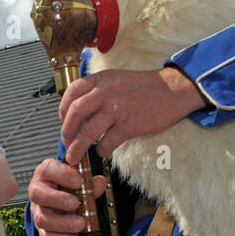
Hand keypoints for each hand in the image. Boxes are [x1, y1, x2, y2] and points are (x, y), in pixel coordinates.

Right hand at [27, 158, 107, 235]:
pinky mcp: (41, 228)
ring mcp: (38, 211)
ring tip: (80, 223)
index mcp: (46, 174)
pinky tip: (74, 233)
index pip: (47, 170)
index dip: (62, 175)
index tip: (78, 181)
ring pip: (41, 219)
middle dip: (58, 200)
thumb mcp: (79, 179)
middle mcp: (38, 191)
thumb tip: (99, 183)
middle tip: (76, 204)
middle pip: (37, 194)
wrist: (62, 200)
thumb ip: (89, 181)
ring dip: (63, 223)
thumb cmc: (68, 186)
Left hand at [59, 66, 207, 162]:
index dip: (62, 109)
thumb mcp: (115, 80)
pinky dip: (102, 150)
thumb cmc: (144, 87)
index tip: (62, 121)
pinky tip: (102, 152)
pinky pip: (108, 142)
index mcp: (101, 80)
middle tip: (66, 142)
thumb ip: (97, 91)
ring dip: (77, 147)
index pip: (72, 92)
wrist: (172, 89)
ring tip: (74, 156)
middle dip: (66, 131)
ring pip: (88, 131)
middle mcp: (106, 92)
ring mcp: (117, 109)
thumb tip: (78, 111)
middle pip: (75, 113)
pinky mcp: (129, 125)